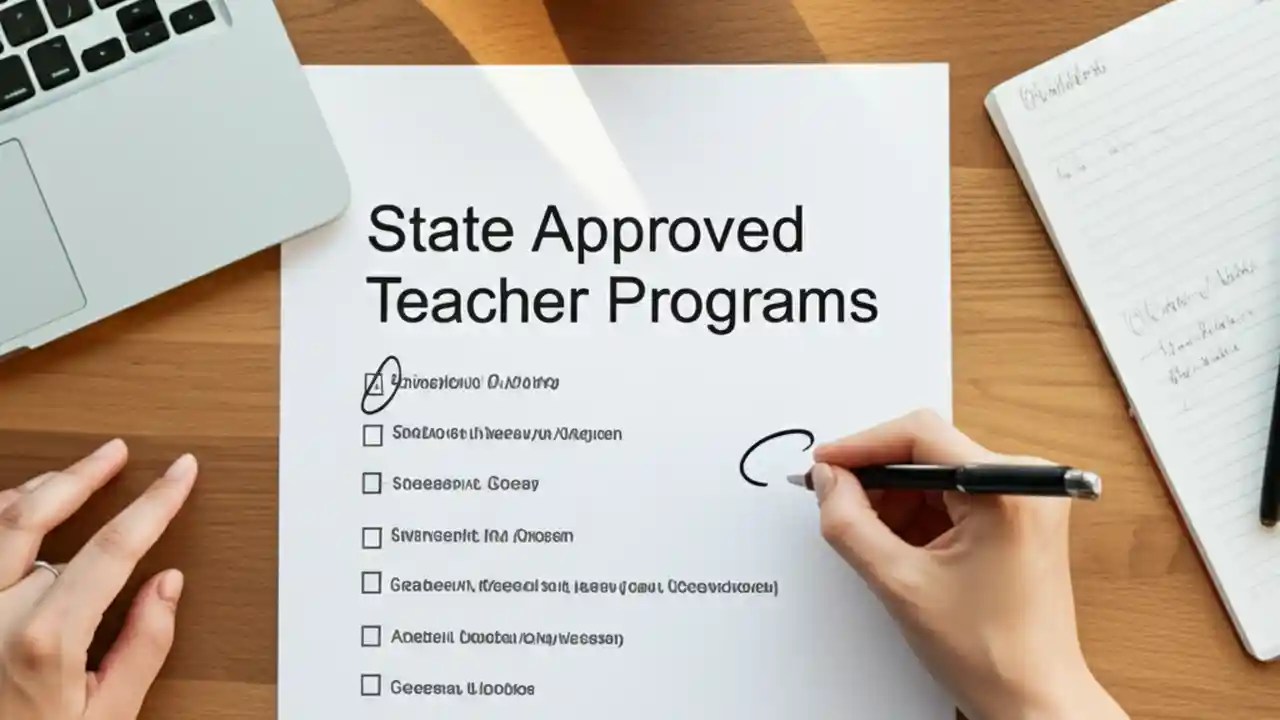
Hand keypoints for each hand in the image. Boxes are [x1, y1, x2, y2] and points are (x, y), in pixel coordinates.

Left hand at [0, 440, 196, 718]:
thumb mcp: (107, 718)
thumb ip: (142, 649)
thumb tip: (167, 586)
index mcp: (42, 639)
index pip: (113, 547)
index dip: (154, 502)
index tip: (180, 473)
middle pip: (36, 516)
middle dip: (83, 476)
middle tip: (117, 452)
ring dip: (35, 489)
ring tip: (71, 474)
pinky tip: (15, 508)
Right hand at [810, 410, 1126, 719]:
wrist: (1034, 698)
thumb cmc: (990, 652)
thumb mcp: (900, 584)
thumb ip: (851, 524)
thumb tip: (827, 480)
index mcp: (1008, 490)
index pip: (920, 435)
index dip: (862, 445)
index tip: (824, 465)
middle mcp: (1027, 481)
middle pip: (927, 450)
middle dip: (877, 479)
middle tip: (837, 506)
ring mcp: (1025, 497)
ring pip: (935, 473)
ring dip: (895, 500)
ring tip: (877, 545)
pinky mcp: (1017, 514)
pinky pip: (951, 495)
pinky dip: (917, 515)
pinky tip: (902, 550)